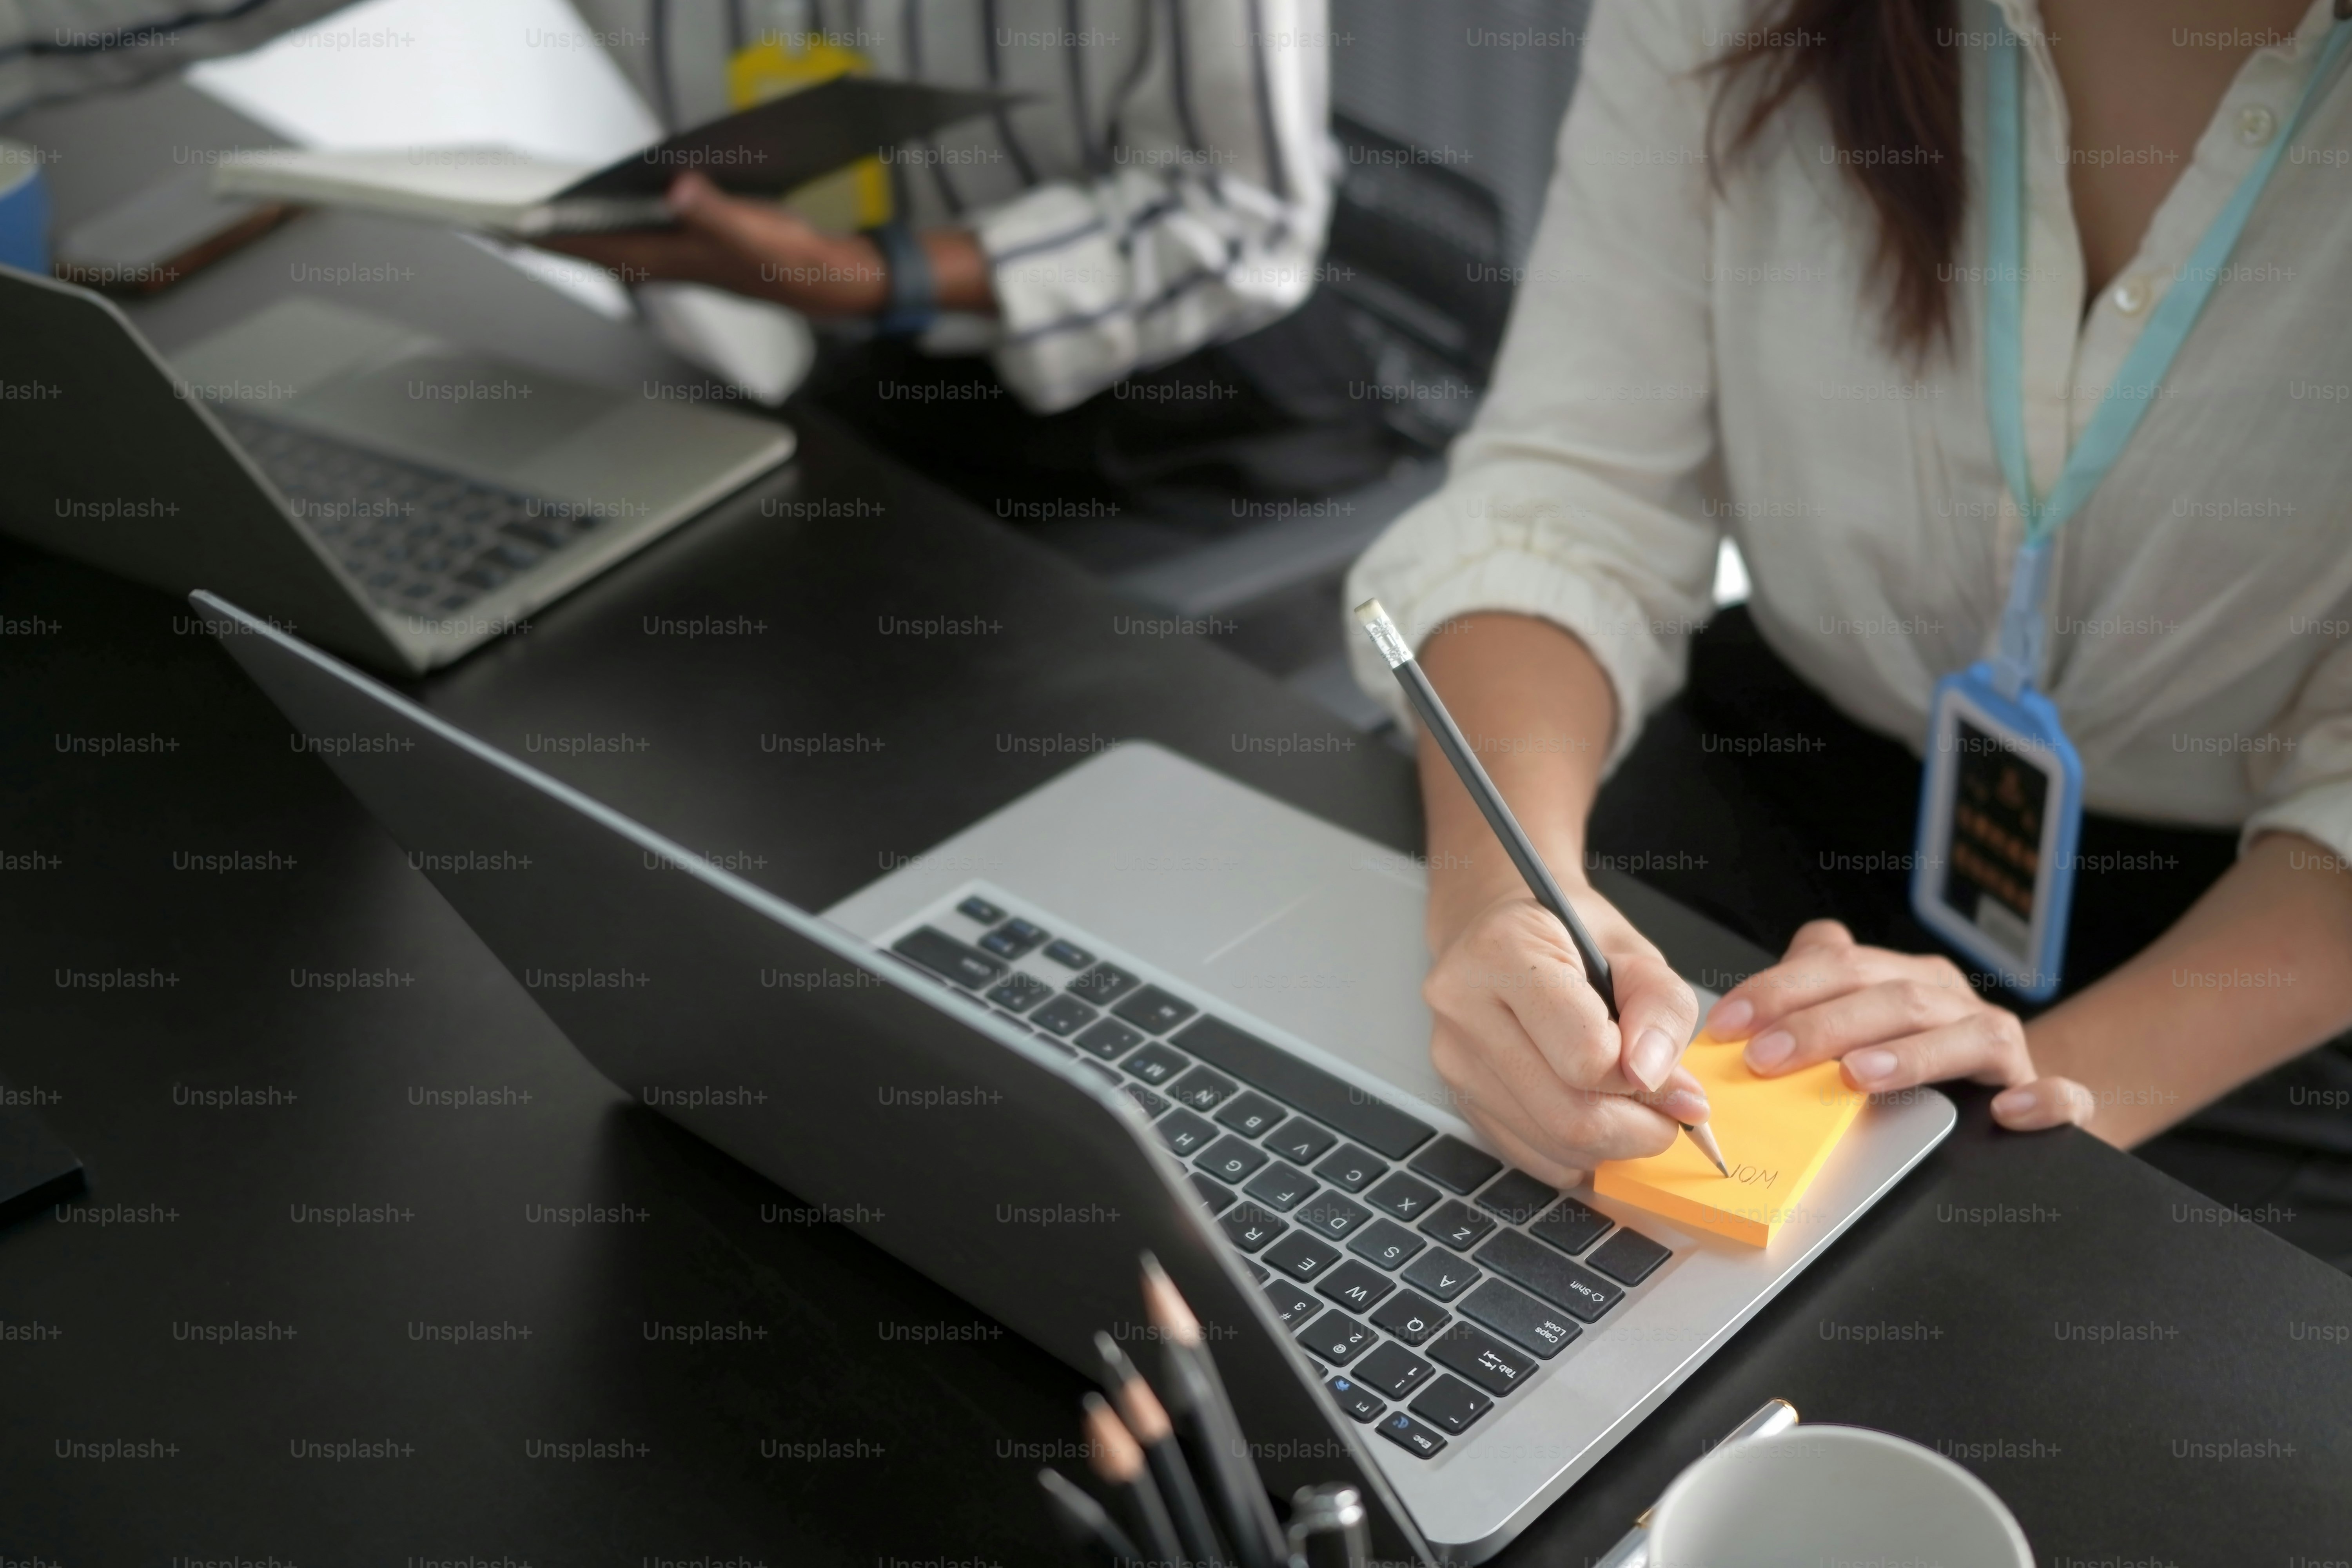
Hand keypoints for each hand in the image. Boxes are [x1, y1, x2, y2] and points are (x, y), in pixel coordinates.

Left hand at [537, 172, 890, 315]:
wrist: (816, 279)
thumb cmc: (785, 261)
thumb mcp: (752, 231)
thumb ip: (714, 210)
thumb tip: (679, 189)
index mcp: (673, 258)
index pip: (602, 246)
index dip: (560, 236)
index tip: (519, 228)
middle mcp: (667, 260)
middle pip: (599, 250)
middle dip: (558, 239)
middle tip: (513, 229)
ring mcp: (675, 257)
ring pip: (614, 246)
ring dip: (582, 237)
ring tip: (545, 225)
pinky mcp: (688, 246)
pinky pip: (635, 238)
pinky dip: (612, 228)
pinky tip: (603, 216)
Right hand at [1423, 886, 1708, 1186]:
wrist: (1498, 928)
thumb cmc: (1568, 935)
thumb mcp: (1635, 952)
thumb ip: (1664, 1013)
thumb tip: (1674, 1094)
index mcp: (1504, 954)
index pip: (1588, 1058)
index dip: (1645, 1079)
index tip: (1668, 1071)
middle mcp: (1463, 1006)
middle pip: (1568, 1117)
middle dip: (1639, 1130)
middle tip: (1669, 1111)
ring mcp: (1452, 1056)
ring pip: (1551, 1146)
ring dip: (1610, 1143)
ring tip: (1627, 1102)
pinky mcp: (1456, 1093)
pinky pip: (1530, 1157)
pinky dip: (1576, 1152)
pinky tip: (1587, 1109)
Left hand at [1705, 920, 2094, 1130]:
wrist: (2000, 1091)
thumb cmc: (1909, 1057)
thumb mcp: (1853, 1023)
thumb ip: (1805, 1004)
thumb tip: (1738, 1017)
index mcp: (1900, 975)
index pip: (1836, 962)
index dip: (1777, 989)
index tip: (1728, 1026)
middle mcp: (1948, 997)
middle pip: (1890, 994)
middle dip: (1822, 1025)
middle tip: (1768, 1058)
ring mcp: (1999, 1040)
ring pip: (1966, 1033)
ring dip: (1910, 1054)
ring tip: (1857, 1075)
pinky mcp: (2039, 1088)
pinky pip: (2057, 1092)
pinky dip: (2040, 1100)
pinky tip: (2006, 1113)